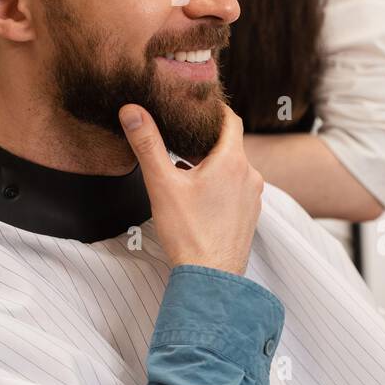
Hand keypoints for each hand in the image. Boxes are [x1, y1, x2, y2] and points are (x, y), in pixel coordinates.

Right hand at [119, 103, 263, 275]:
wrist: (210, 280)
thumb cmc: (188, 233)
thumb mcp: (162, 184)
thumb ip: (147, 144)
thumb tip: (131, 111)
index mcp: (233, 161)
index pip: (231, 120)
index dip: (215, 109)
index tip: (198, 104)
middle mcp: (250, 176)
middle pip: (230, 145)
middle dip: (206, 140)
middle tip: (181, 136)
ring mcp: (253, 198)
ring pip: (233, 169)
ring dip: (212, 165)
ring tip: (185, 168)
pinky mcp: (249, 216)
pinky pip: (236, 190)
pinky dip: (219, 185)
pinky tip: (197, 197)